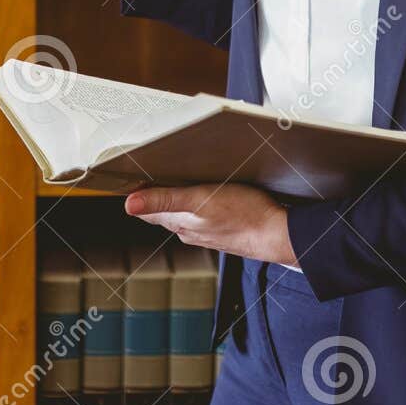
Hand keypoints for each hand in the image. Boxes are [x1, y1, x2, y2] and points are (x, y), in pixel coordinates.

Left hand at [124, 182, 295, 263]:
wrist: (276, 235)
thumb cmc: (243, 215)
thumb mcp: (199, 200)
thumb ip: (164, 200)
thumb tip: (129, 205)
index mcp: (178, 222)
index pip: (146, 208)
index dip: (138, 192)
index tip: (132, 175)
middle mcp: (188, 230)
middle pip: (162, 210)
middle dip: (156, 193)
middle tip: (153, 170)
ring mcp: (205, 232)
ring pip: (181, 213)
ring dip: (176, 198)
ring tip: (177, 178)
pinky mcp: (221, 230)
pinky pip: (201, 216)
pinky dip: (196, 204)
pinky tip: (206, 195)